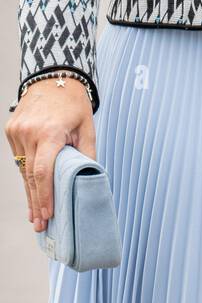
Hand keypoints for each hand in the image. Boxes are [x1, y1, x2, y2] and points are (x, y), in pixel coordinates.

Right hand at [4, 77, 94, 231]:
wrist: (54, 77)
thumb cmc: (74, 103)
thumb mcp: (87, 126)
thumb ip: (86, 153)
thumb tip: (89, 179)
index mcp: (50, 132)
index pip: (44, 171)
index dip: (45, 196)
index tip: (48, 215)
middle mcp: (30, 133)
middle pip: (31, 176)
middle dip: (37, 202)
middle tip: (41, 225)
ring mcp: (17, 131)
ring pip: (23, 170)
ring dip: (30, 192)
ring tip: (36, 215)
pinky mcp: (10, 130)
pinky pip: (19, 159)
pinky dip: (26, 175)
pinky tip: (31, 191)